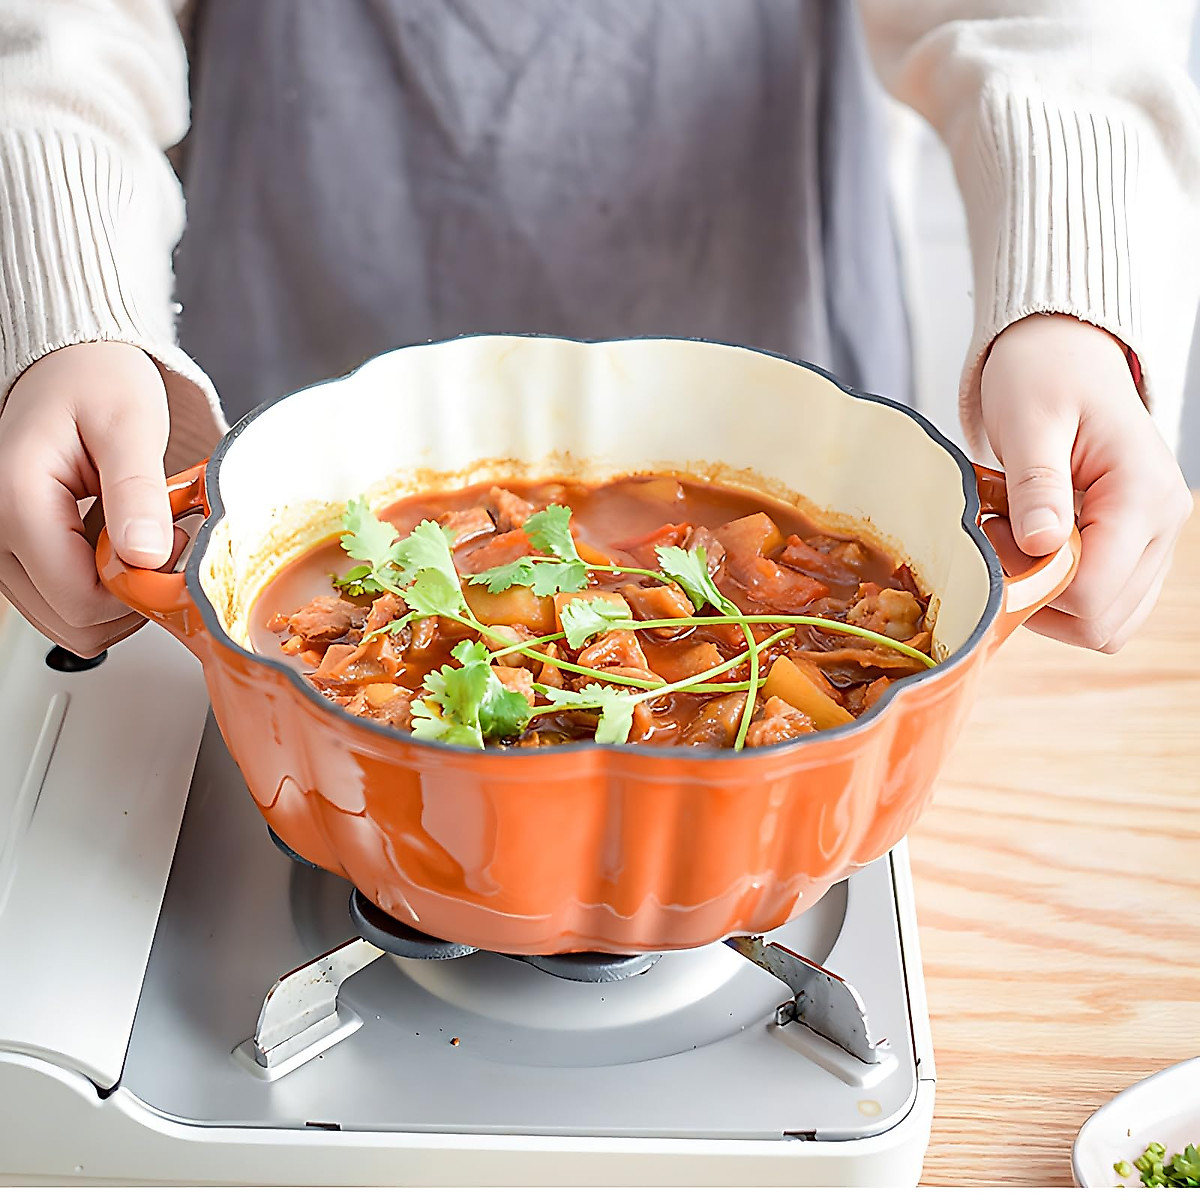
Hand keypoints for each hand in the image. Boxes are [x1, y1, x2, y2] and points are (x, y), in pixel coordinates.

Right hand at [0, 342, 173, 656]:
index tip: (167, 543)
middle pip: (73, 624)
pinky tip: (116, 545)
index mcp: (14, 499)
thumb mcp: (130, 425)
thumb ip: (137, 492)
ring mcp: (1, 550)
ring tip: (136, 538)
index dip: (138, 588)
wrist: (70, 366)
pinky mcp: (15, 556)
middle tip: (158, 542)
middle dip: (130, 598)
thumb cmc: (96, 382)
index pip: (81, 600)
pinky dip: (100, 588)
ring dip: (116, 597)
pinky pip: (62, 603)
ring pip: (68, 623)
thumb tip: (146, 555)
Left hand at [981, 313, 1191, 651]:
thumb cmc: (1044, 376)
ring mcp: (1154, 539)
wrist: (1063, 353)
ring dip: (1049, 601)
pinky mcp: (1135, 546)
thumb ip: (1037, 486)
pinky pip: (1102, 602)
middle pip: (1101, 622)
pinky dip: (1060, 592)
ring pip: (1104, 623)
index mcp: (1143, 495)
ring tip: (1018, 540)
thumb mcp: (1029, 422)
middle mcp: (1163, 525)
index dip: (1032, 586)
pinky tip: (1033, 546)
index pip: (1091, 593)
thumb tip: (1040, 545)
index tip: (998, 540)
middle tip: (1002, 541)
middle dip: (1038, 598)